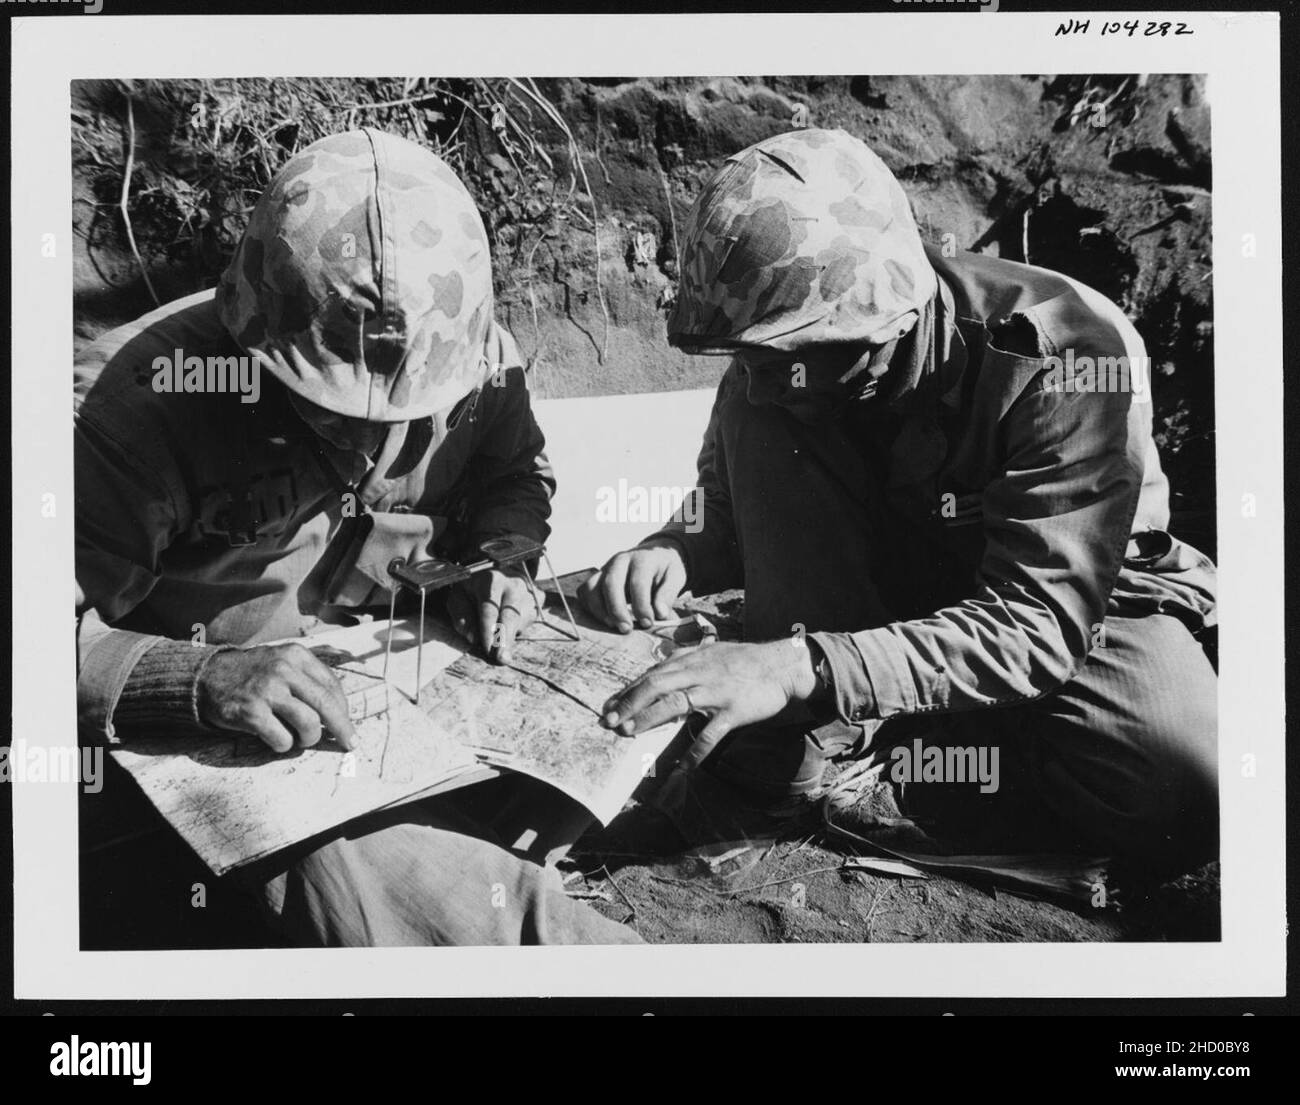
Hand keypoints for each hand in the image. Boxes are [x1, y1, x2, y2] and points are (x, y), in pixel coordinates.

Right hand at [196, 644, 354, 753]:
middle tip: (350, 743)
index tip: (348, 725)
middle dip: (342, 728)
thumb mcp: (281, 662)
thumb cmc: (250, 674)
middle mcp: (284, 669)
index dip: (344, 710)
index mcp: (296, 655)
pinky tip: (277, 740)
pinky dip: (284, 745)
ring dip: (309, 739)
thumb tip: (339, 710)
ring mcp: (267, 690)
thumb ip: (307, 679)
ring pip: (309, 723)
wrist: (205, 677)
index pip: (332, 685)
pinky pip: (282, 739)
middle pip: (326, 704)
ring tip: (300, 739)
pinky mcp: (251, 712)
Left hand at [446, 566, 541, 663]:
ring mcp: (529, 589)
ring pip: (521, 621)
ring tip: (498, 635)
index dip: (488, 631)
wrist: (500, 568)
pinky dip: (518, 628)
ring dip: (509, 635)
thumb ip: (461, 616)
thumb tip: (472, 638)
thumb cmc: (475, 587)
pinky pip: (530, 619)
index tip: (487, 650)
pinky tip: (508, 623)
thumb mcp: (459, 596)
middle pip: (511, 616)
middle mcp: (513, 583)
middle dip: (506, 640)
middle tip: (502, 659)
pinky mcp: (539, 597)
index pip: (489, 609)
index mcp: (490, 580)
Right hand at [578, 538, 686, 632]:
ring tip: (613, 626)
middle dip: (617, 610)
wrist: (654, 556)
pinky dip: (590, 607)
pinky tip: (604, 619)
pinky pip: (585, 592)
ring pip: (592, 587)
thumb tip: (660, 613)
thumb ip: (668, 594)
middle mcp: (620, 561)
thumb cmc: (664, 570)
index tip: (647, 623)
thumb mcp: (675, 577)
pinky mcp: (597, 578)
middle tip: (626, 629)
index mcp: (642, 559)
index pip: (637, 583)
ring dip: (599, 610)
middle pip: (610, 584)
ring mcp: (605, 568)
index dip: (641, 605)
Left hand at [599, 639, 818, 767]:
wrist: (781, 665)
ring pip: (675, 704)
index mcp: (692, 660)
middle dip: (629, 704)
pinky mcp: (733, 711)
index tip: (609, 705)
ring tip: (630, 733)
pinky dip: (694, 752)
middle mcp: (699, 673)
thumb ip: (684, 661)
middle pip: (656, 685)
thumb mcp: (710, 652)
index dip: (628, 690)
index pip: (652, 674)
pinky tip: (681, 768)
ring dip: (649, 719)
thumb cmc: (744, 660)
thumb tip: (658, 671)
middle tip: (609, 721)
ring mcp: (715, 692)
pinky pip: (709, 734)